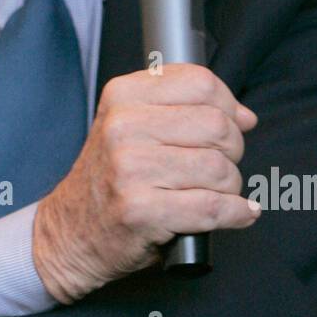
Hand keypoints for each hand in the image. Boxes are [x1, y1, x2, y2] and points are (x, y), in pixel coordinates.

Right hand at [33, 63, 259, 303]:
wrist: (71, 233)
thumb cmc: (111, 180)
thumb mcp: (133, 126)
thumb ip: (186, 111)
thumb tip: (245, 117)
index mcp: (123, 96)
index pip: (202, 83)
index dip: (228, 106)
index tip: (229, 125)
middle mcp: (122, 127)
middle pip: (217, 126)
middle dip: (233, 150)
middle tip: (218, 167)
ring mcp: (129, 169)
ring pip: (219, 169)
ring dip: (231, 187)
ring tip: (215, 194)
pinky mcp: (141, 211)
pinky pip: (212, 208)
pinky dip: (235, 213)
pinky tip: (234, 213)